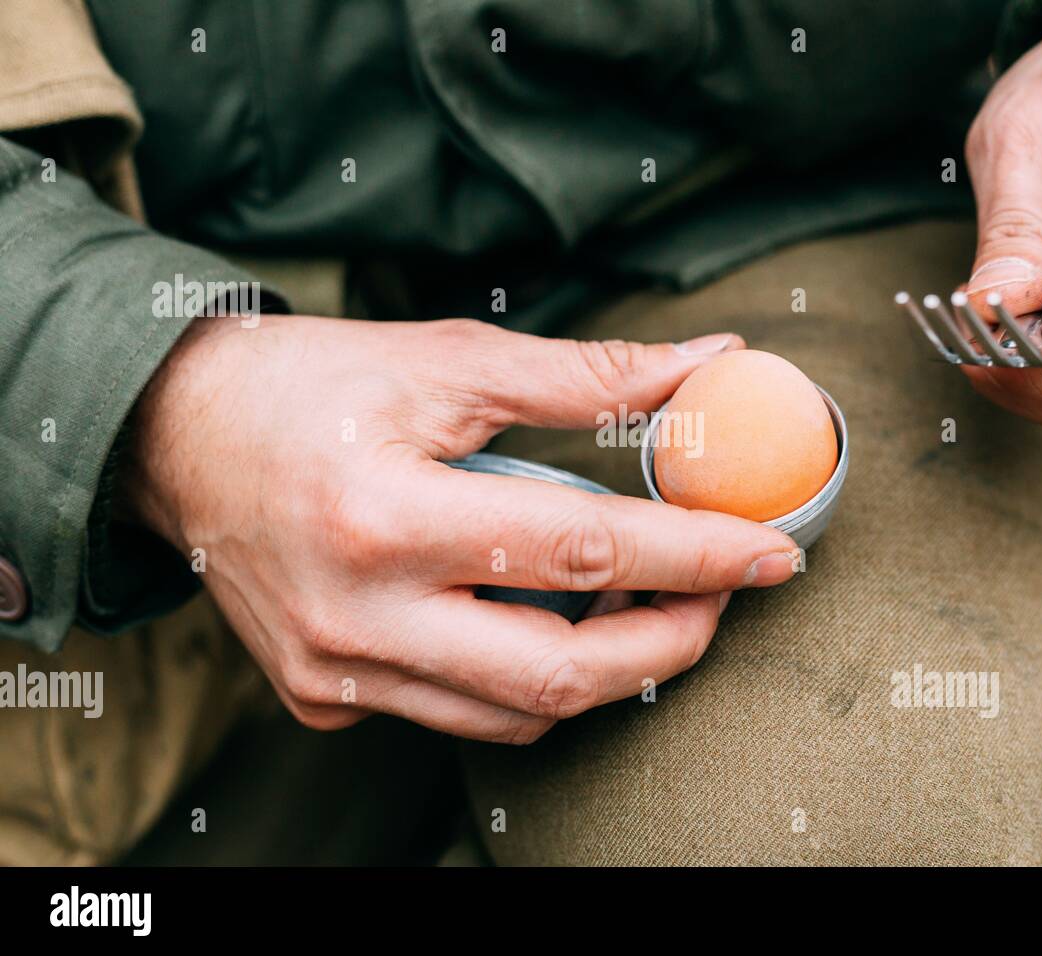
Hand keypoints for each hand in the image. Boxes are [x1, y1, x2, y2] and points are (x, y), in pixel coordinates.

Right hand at [123, 315, 799, 741]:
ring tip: (638, 601)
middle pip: (559, 676)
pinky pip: (457, 713)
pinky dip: (523, 678)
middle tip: (723, 596)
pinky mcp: (324, 698)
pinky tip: (539, 619)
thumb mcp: (449, 361)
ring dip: (602, 666)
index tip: (774, 553)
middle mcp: (356, 615)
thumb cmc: (311, 384)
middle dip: (670, 645)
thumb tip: (705, 369)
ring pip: (516, 713)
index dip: (696, 557)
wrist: (176, 439)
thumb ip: (586, 376)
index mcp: (385, 517)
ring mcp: (336, 671)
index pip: (581, 556)